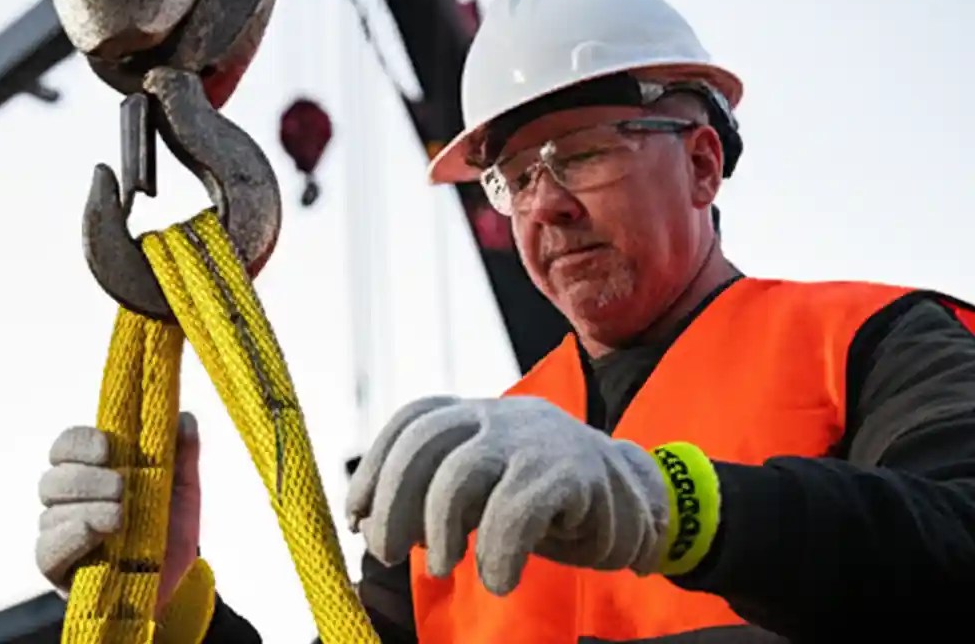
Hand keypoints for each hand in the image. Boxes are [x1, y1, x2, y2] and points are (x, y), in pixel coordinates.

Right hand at [36, 411, 201, 610]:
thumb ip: (181, 454)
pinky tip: (94, 531)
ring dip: (87, 508)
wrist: (177, 583)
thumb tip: (184, 417)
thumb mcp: (182, 491)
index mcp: (91, 474)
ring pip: (51, 513)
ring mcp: (60, 536)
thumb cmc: (170, 532)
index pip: (66, 448)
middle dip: (86, 479)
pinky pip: (46, 550)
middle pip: (53, 479)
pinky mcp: (58, 570)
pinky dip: (69, 537)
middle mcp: (68, 502)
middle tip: (121, 487)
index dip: (79, 443)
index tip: (107, 448)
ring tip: (120, 516)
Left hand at [345, 396, 670, 595]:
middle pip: (427, 440)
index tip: (356, 519)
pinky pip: (518, 509)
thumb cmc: (548, 504)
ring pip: (464, 471)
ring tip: (444, 568)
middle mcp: (501, 418)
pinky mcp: (573, 474)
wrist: (641, 504)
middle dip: (395, 500)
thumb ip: (439, 499)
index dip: (376, 468)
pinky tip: (499, 580)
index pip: (413, 422)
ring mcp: (537, 441)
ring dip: (441, 526)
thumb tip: (374, 525)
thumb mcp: (487, 492)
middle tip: (387, 553)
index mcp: (476, 417)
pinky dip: (497, 551)